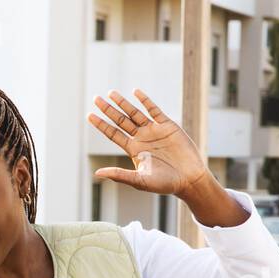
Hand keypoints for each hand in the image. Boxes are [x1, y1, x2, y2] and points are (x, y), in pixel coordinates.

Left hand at [88, 88, 209, 197]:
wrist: (188, 179)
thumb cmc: (164, 184)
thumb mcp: (139, 181)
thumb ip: (119, 175)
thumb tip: (97, 173)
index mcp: (134, 150)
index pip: (113, 134)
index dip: (101, 125)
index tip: (89, 115)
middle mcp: (141, 138)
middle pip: (121, 121)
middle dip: (108, 110)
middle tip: (96, 98)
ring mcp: (154, 130)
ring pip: (135, 113)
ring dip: (123, 103)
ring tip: (111, 93)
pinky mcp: (167, 125)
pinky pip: (154, 110)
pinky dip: (145, 101)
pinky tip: (135, 92)